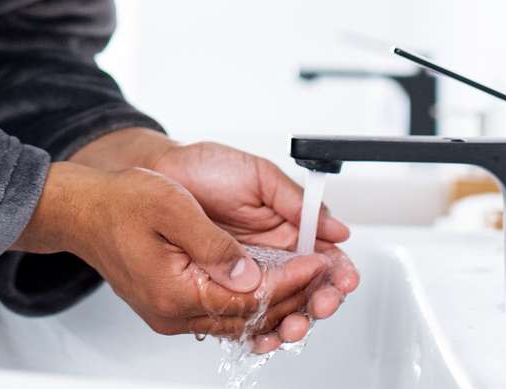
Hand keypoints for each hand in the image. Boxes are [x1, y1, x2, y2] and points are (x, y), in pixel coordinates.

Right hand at [12, 162, 336, 341]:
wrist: (82, 210)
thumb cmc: (119, 202)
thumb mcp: (171, 207)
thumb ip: (214, 244)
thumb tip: (252, 272)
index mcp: (175, 292)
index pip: (250, 297)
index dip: (291, 279)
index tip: (319, 261)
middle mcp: (176, 312)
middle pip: (252, 317)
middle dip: (297, 296)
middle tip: (330, 276)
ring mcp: (175, 313)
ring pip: (242, 320)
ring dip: (281, 304)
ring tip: (316, 285)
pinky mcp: (175, 305)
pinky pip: (226, 313)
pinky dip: (256, 304)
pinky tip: (278, 291)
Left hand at [151, 141, 359, 351]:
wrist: (162, 174)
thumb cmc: (207, 168)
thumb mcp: (260, 177)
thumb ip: (296, 202)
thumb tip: (336, 228)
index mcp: (288, 229)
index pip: (325, 257)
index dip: (338, 271)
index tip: (343, 279)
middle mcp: (273, 256)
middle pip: (308, 290)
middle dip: (320, 301)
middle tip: (321, 304)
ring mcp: (249, 274)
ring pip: (280, 308)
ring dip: (292, 320)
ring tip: (293, 325)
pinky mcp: (224, 288)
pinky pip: (245, 316)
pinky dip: (257, 330)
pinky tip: (264, 336)